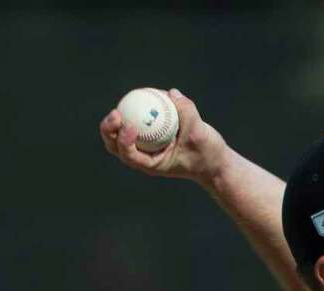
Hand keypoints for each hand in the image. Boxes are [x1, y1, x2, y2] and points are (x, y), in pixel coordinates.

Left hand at [99, 88, 228, 186]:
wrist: (214, 160)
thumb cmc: (207, 153)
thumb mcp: (200, 134)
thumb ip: (187, 113)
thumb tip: (172, 93)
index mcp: (151, 164)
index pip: (129, 154)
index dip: (123, 140)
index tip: (129, 125)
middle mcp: (144, 156)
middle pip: (117, 144)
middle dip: (109, 130)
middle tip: (115, 113)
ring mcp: (146, 145)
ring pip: (123, 131)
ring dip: (119, 118)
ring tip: (126, 100)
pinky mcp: (152, 133)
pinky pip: (139, 119)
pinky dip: (139, 107)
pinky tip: (144, 93)